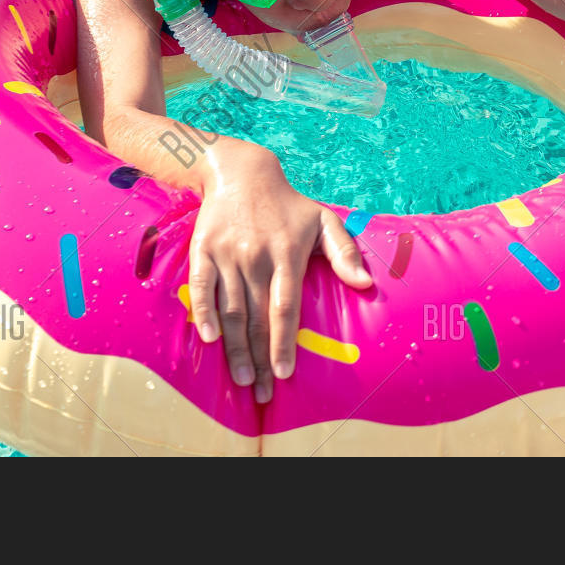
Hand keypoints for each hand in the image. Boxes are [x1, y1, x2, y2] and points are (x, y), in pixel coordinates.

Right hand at [187, 140, 372, 404]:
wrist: (240, 171)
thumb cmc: (289, 204)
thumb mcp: (324, 220)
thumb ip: (345, 253)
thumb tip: (365, 285)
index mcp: (287, 254)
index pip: (285, 307)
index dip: (283, 342)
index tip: (285, 373)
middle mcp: (256, 257)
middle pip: (256, 316)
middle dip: (259, 357)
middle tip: (262, 393)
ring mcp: (227, 254)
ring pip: (230, 308)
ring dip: (234, 346)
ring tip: (241, 378)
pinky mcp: (203, 250)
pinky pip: (200, 286)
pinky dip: (202, 312)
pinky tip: (208, 339)